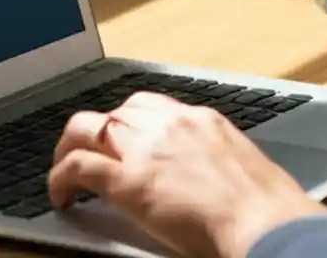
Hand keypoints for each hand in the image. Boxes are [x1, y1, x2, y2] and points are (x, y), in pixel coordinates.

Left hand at [49, 92, 326, 257]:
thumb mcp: (240, 165)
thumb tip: (204, 176)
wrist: (265, 221)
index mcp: (201, 119)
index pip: (149, 106)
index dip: (128, 122)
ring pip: (86, 128)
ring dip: (69, 147)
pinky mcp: (127, 180)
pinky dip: (59, 178)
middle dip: (97, 131)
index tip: (123, 140)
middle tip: (88, 153)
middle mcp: (169, 124)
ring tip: (63, 170)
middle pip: (116, 112)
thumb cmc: (266, 207)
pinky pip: (77, 167)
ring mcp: (145, 149)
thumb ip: (213, 160)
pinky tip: (60, 196)